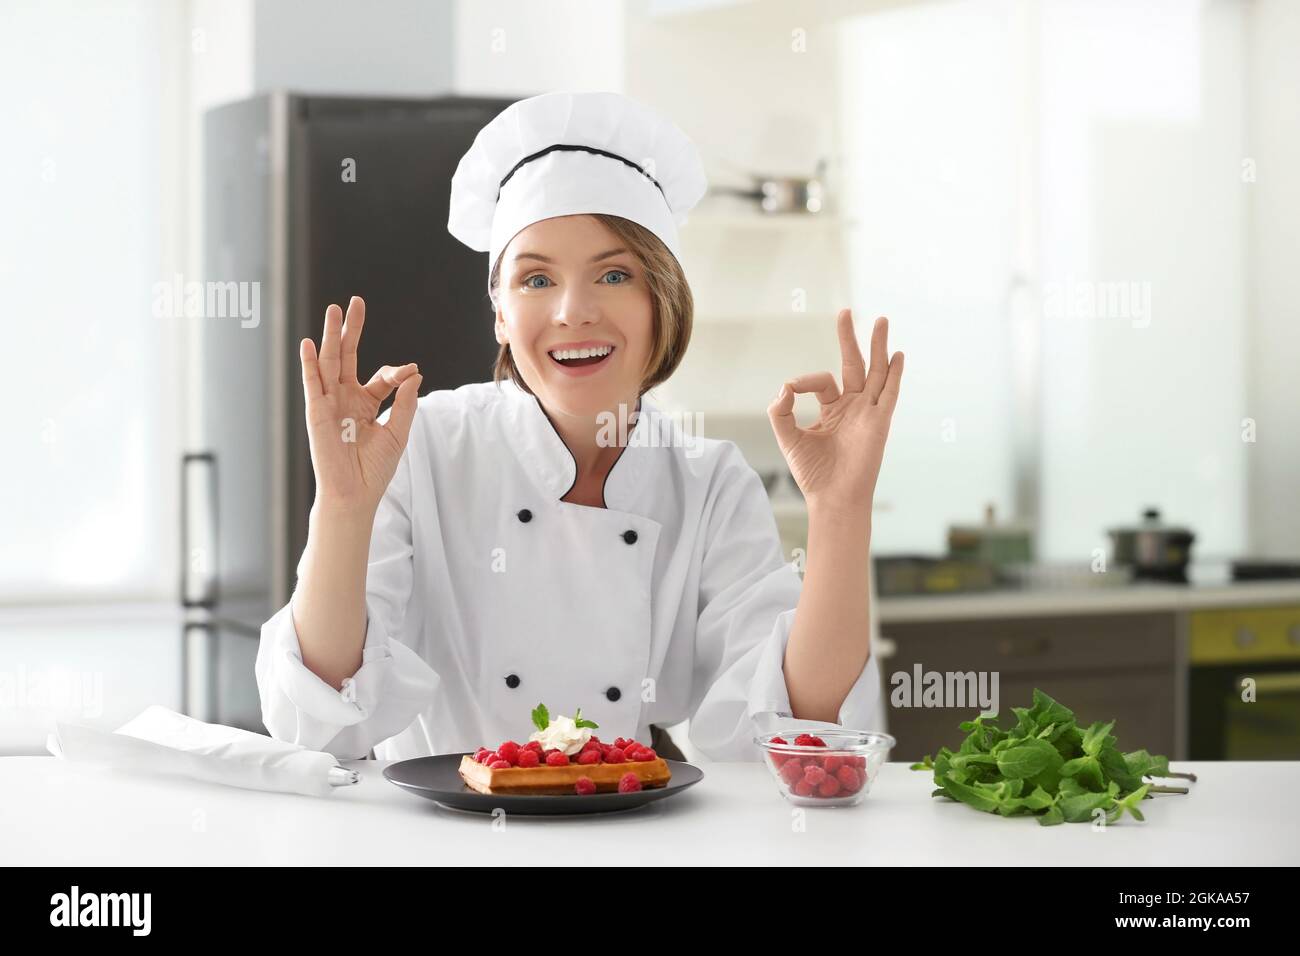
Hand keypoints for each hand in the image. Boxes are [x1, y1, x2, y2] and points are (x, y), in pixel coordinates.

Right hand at [300, 296, 421, 512]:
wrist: (356, 493)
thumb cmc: (375, 469)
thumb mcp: (398, 432)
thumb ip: (404, 403)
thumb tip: (414, 373)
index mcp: (366, 403)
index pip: (381, 377)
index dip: (397, 372)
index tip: (411, 371)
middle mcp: (346, 398)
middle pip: (348, 357)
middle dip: (352, 330)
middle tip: (356, 302)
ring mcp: (329, 403)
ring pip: (329, 362)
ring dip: (331, 336)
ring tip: (334, 310)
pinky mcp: (316, 412)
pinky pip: (312, 383)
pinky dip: (310, 363)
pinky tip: (310, 343)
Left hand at [767, 309, 903, 515]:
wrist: (832, 497)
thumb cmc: (813, 473)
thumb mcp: (789, 438)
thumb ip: (781, 411)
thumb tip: (784, 386)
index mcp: (833, 410)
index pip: (822, 381)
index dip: (803, 381)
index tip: (790, 391)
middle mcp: (853, 407)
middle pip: (854, 365)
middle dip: (850, 338)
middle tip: (845, 312)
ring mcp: (868, 412)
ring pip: (876, 372)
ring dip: (878, 346)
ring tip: (881, 320)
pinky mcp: (880, 422)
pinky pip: (890, 393)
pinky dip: (894, 374)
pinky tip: (897, 355)